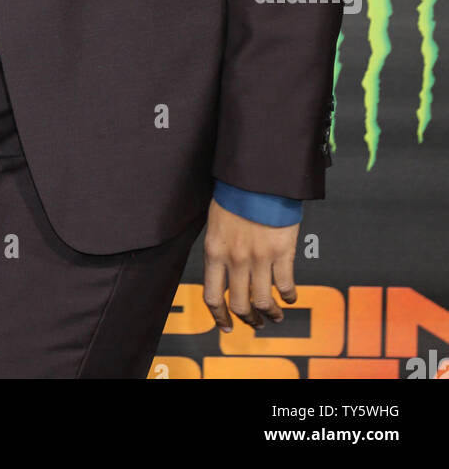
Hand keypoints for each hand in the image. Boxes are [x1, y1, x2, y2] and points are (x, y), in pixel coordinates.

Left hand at [202, 198, 298, 331]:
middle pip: (240, 305)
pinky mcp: (282, 251)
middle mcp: (235, 259)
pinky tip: (290, 297)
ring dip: (270, 314)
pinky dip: (289, 296)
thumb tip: (222, 271)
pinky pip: (285, 285)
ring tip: (275, 316)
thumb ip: (219, 248)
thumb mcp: (215, 223)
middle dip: (249, 319)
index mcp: (214, 251)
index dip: (219, 317)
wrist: (256, 175)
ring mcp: (260, 257)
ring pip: (263, 301)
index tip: (227, 326)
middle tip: (255, 322)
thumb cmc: (234, 194)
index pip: (212, 296)